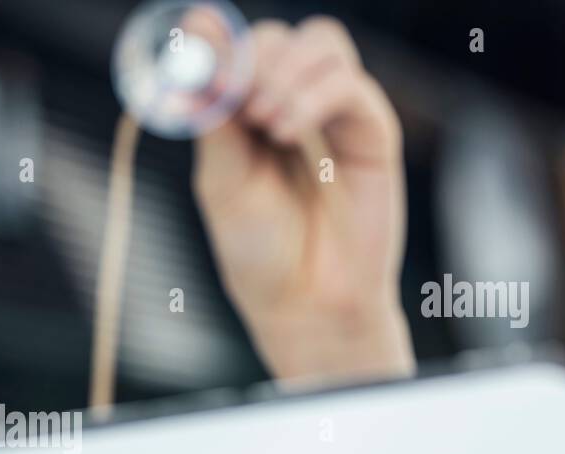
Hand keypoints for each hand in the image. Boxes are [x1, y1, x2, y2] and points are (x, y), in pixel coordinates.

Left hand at [191, 15, 413, 382]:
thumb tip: (193, 48)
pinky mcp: (372, 132)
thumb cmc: (259, 249)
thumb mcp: (221, 179)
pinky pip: (350, 84)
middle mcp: (295, 104)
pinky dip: (313, 96)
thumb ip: (213, 116)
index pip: (243, 48)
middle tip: (239, 105)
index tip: (201, 62)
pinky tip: (287, 133)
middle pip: (284, 36)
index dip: (223, 47)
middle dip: (255, 60)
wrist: (304, 304)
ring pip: (322, 44)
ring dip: (285, 73)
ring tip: (264, 125)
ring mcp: (336, 115)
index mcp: (251, 113)